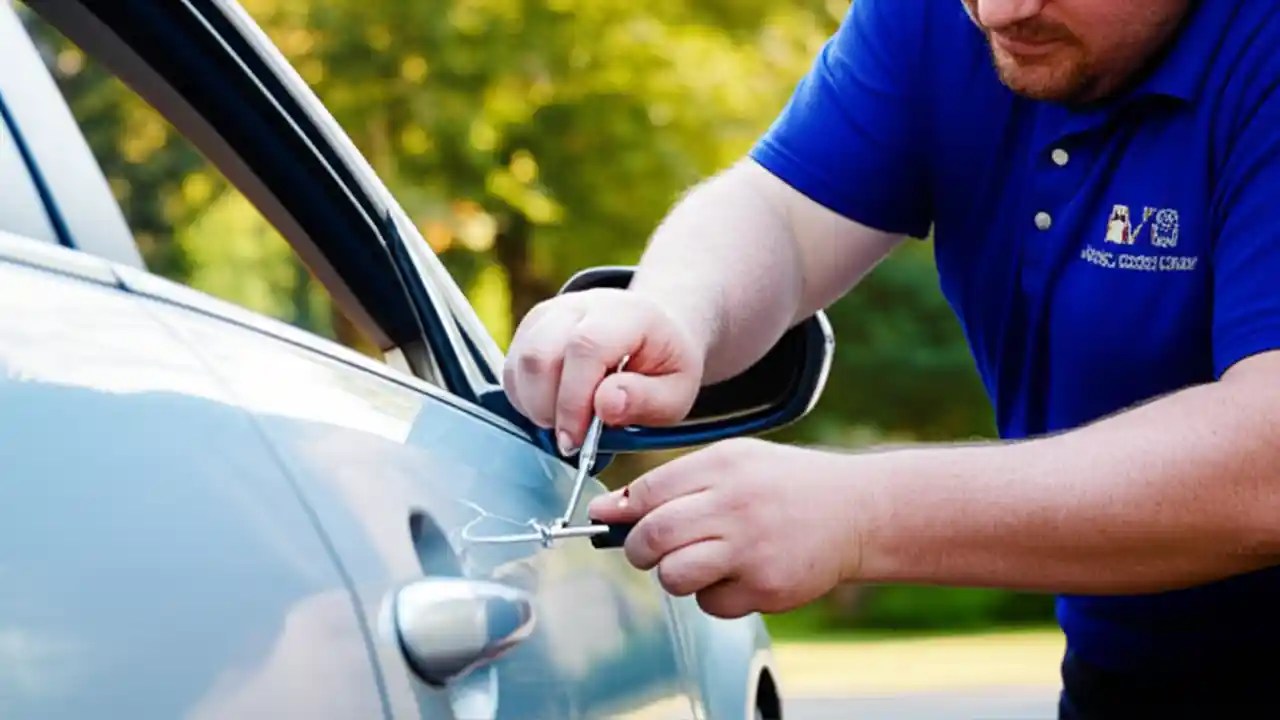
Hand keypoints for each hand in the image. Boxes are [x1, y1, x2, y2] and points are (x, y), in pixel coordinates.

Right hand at [502, 287, 706, 454]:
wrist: (652, 332)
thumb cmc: (664, 366)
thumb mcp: (676, 392)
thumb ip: (646, 400)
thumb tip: (605, 405)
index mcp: (626, 314)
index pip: (585, 348)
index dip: (574, 400)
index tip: (577, 440)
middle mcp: (582, 305)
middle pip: (540, 354)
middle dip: (548, 408)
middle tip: (571, 438)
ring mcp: (552, 313)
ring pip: (520, 362)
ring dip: (535, 406)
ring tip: (566, 423)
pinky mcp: (531, 328)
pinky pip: (511, 369)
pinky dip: (525, 400)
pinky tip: (554, 409)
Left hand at [586, 438, 862, 617]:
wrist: (857, 512)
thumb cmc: (785, 485)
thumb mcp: (734, 461)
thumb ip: (673, 481)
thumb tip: (606, 508)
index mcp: (723, 466)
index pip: (647, 493)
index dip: (623, 511)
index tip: (617, 519)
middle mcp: (735, 507)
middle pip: (652, 538)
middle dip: (638, 549)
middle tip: (650, 548)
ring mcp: (752, 550)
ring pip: (674, 577)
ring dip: (674, 574)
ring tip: (698, 559)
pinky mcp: (767, 588)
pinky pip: (711, 604)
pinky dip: (713, 595)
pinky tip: (736, 574)